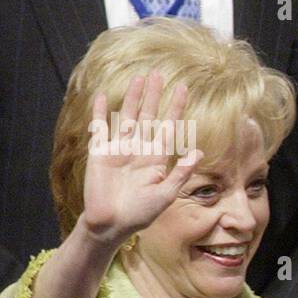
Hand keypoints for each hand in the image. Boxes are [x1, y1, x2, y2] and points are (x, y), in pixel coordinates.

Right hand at [79, 73, 199, 246]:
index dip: (175, 108)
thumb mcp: (166, 195)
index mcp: (156, 157)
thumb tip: (198, 152)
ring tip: (138, 78)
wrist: (113, 224)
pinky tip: (100, 96)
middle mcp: (138, 149)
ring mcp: (118, 149)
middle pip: (147, 115)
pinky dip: (99, 113)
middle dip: (153, 95)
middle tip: (158, 73)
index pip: (168, 127)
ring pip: (126, 116)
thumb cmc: (142, 213)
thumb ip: (180, 173)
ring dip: (131, 98)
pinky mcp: (99, 153)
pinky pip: (99, 129)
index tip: (182, 89)